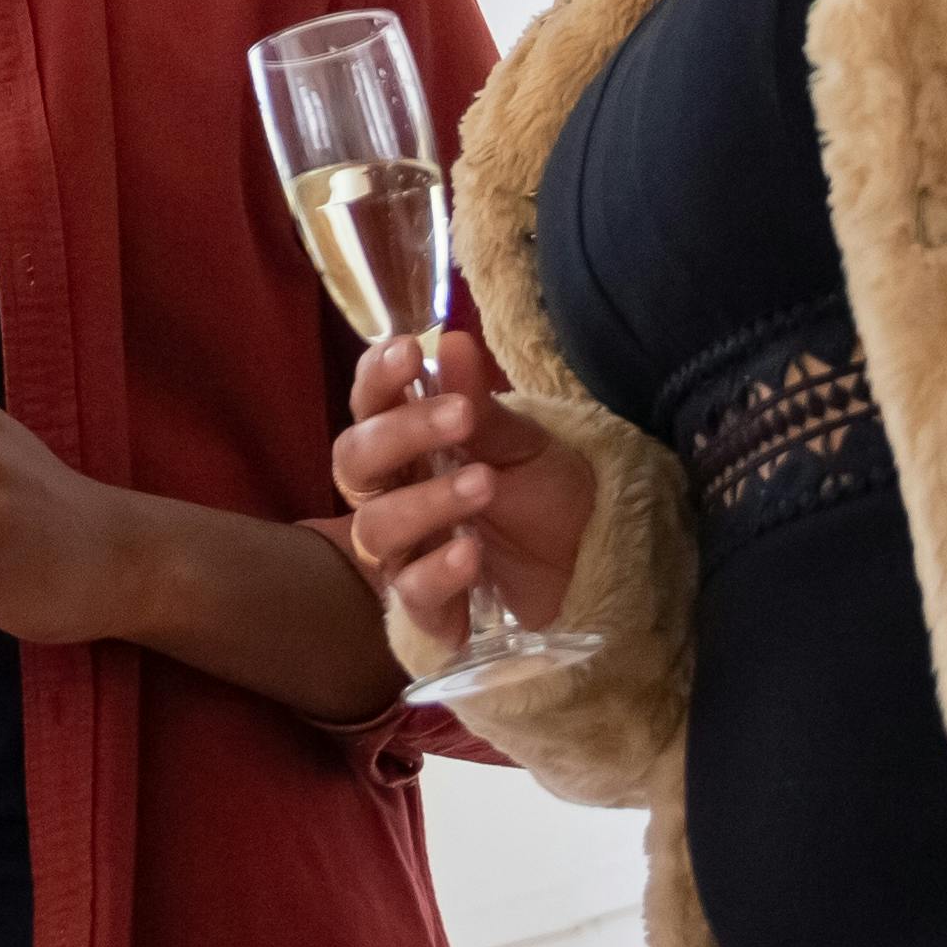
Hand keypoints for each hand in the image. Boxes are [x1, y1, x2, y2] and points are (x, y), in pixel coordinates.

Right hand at [330, 331, 594, 647]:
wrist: (592, 560)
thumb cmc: (545, 491)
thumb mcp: (523, 442)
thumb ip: (479, 403)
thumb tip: (451, 340)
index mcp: (406, 444)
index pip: (368, 405)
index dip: (376, 379)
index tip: (409, 352)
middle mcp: (393, 493)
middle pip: (353, 462)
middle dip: (399, 435)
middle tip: (460, 417)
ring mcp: (406, 551)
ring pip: (375, 527)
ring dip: (427, 501)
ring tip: (484, 483)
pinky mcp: (430, 606)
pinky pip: (411, 591)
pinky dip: (437, 570)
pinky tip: (471, 552)